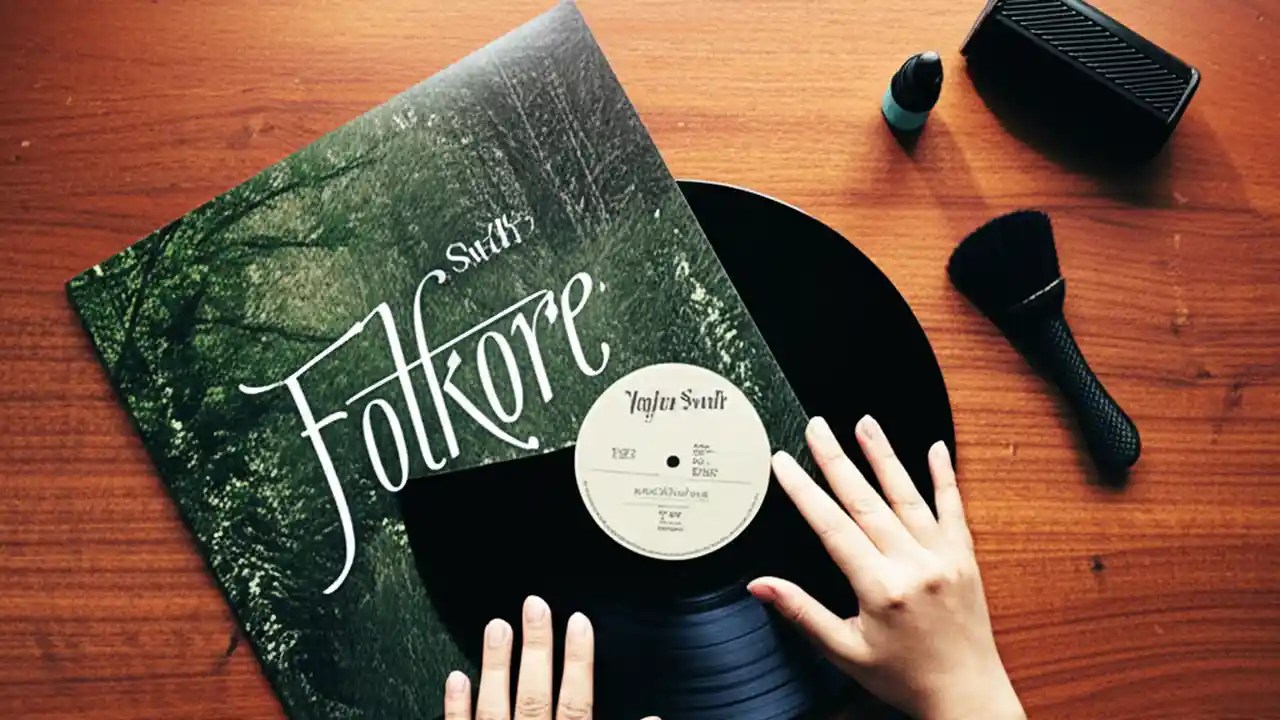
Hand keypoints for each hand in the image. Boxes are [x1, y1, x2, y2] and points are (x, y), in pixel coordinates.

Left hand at [444, 595, 659, 719]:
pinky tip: (457, 676)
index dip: (580, 662)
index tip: (580, 623)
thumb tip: (653, 719)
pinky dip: (458, 705)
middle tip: (535, 607)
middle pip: (535, 696)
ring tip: (497, 626)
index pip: (576, 704)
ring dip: (498, 665)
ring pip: (496, 707)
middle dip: (537, 648)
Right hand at [747, 416, 1023, 719]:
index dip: (804, 491)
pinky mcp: (965, 558)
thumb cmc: (905, 678)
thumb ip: (802, 612)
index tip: (783, 463)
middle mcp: (913, 564)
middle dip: (836, 459)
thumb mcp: (844, 651)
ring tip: (864, 424)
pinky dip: (944, 478)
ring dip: (884, 456)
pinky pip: (953, 510)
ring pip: (908, 496)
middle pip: (866, 500)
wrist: (966, 695)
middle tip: (817, 427)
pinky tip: (935, 449)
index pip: (832, 526)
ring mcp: (942, 557)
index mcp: (880, 587)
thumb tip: (760, 585)